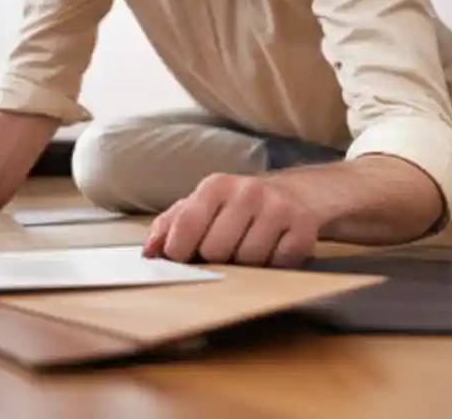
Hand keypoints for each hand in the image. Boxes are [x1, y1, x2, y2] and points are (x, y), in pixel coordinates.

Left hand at [142, 173, 319, 267]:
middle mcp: (247, 191)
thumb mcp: (202, 206)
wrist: (299, 193)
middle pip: (216, 249)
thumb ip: (170, 225)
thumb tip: (148, 252)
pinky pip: (279, 263)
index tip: (180, 260)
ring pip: (248, 260)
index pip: (187, 224)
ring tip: (250, 246)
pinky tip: (274, 248)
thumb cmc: (238, 206)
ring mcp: (278, 207)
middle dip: (216, 259)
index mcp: (215, 186)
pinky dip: (274, 265)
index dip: (178, 251)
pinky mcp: (304, 226)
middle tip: (225, 249)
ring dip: (247, 264)